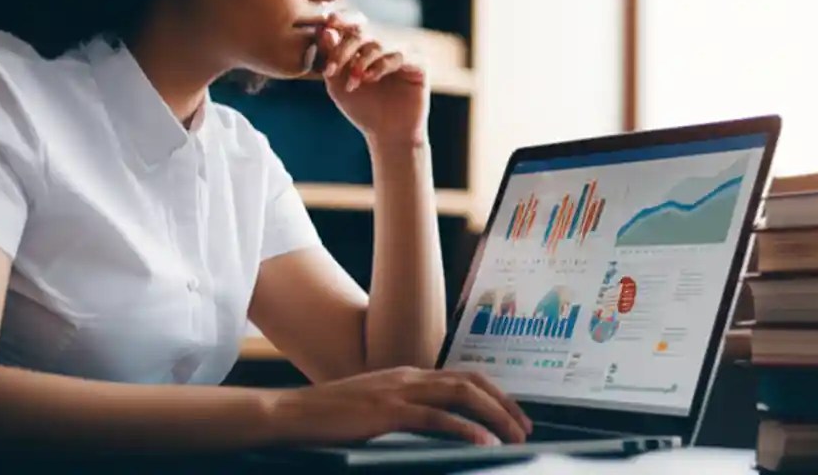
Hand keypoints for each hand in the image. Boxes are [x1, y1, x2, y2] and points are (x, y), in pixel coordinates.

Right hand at [262, 367, 533, 445]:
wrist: (292, 414)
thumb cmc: (330, 417)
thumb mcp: (374, 408)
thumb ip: (403, 411)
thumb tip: (432, 428)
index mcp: (407, 376)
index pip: (463, 377)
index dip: (495, 393)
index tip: (514, 415)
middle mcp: (408, 377)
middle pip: (471, 382)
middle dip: (505, 404)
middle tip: (526, 429)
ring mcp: (398, 392)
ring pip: (461, 395)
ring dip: (494, 416)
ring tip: (514, 437)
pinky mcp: (387, 412)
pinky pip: (436, 419)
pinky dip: (465, 429)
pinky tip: (483, 443)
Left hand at [314, 13, 428, 145]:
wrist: (387, 134)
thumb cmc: (362, 109)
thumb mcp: (337, 83)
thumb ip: (330, 58)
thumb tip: (325, 30)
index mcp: (365, 44)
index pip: (352, 22)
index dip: (340, 19)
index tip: (325, 23)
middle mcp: (385, 43)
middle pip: (361, 30)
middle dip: (343, 48)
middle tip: (331, 70)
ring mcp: (403, 51)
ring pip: (378, 43)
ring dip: (360, 62)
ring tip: (352, 83)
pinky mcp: (419, 63)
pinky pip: (398, 55)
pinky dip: (379, 66)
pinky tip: (369, 79)